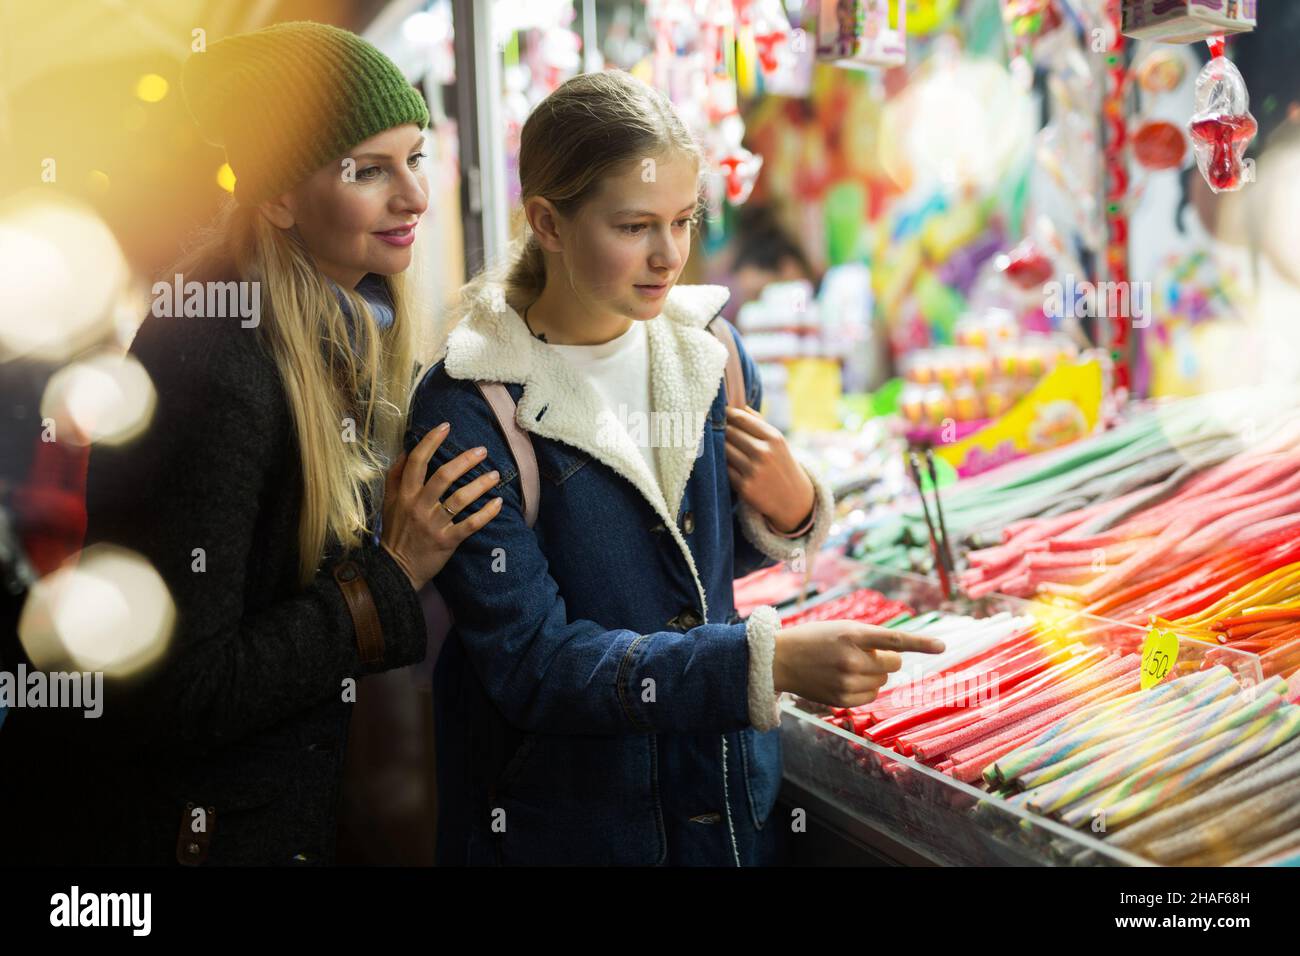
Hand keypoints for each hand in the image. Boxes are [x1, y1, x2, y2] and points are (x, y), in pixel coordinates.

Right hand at [379, 422, 502, 590]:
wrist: (395, 569)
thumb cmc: (395, 532)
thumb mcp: (388, 502)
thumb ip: (395, 477)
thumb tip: (405, 451)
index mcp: (404, 494)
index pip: (417, 462)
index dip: (431, 441)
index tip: (446, 427)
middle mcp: (419, 506)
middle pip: (443, 476)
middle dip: (464, 460)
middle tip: (482, 451)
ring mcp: (433, 524)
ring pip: (460, 499)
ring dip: (479, 484)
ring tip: (494, 475)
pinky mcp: (446, 541)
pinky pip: (470, 524)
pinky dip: (486, 513)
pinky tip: (498, 503)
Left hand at [725, 404, 814, 532]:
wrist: (793, 499)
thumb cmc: (781, 464)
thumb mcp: (777, 441)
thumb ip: (758, 422)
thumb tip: (736, 405)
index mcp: (773, 437)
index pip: (740, 418)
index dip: (726, 413)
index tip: (718, 412)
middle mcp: (764, 453)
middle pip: (729, 433)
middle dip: (720, 429)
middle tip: (712, 426)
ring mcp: (754, 471)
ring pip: (724, 450)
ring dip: (718, 447)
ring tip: (716, 444)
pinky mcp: (745, 487)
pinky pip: (724, 469)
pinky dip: (721, 465)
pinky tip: (722, 463)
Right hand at [772, 621, 945, 707]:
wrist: (780, 660)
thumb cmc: (814, 639)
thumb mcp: (840, 628)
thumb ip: (869, 638)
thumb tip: (898, 657)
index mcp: (853, 634)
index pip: (894, 639)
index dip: (921, 643)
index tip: (942, 646)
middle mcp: (852, 659)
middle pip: (894, 663)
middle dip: (885, 659)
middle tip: (863, 654)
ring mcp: (848, 682)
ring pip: (883, 681)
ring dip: (873, 673)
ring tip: (847, 666)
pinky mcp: (843, 700)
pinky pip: (871, 695)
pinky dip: (865, 688)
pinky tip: (845, 680)